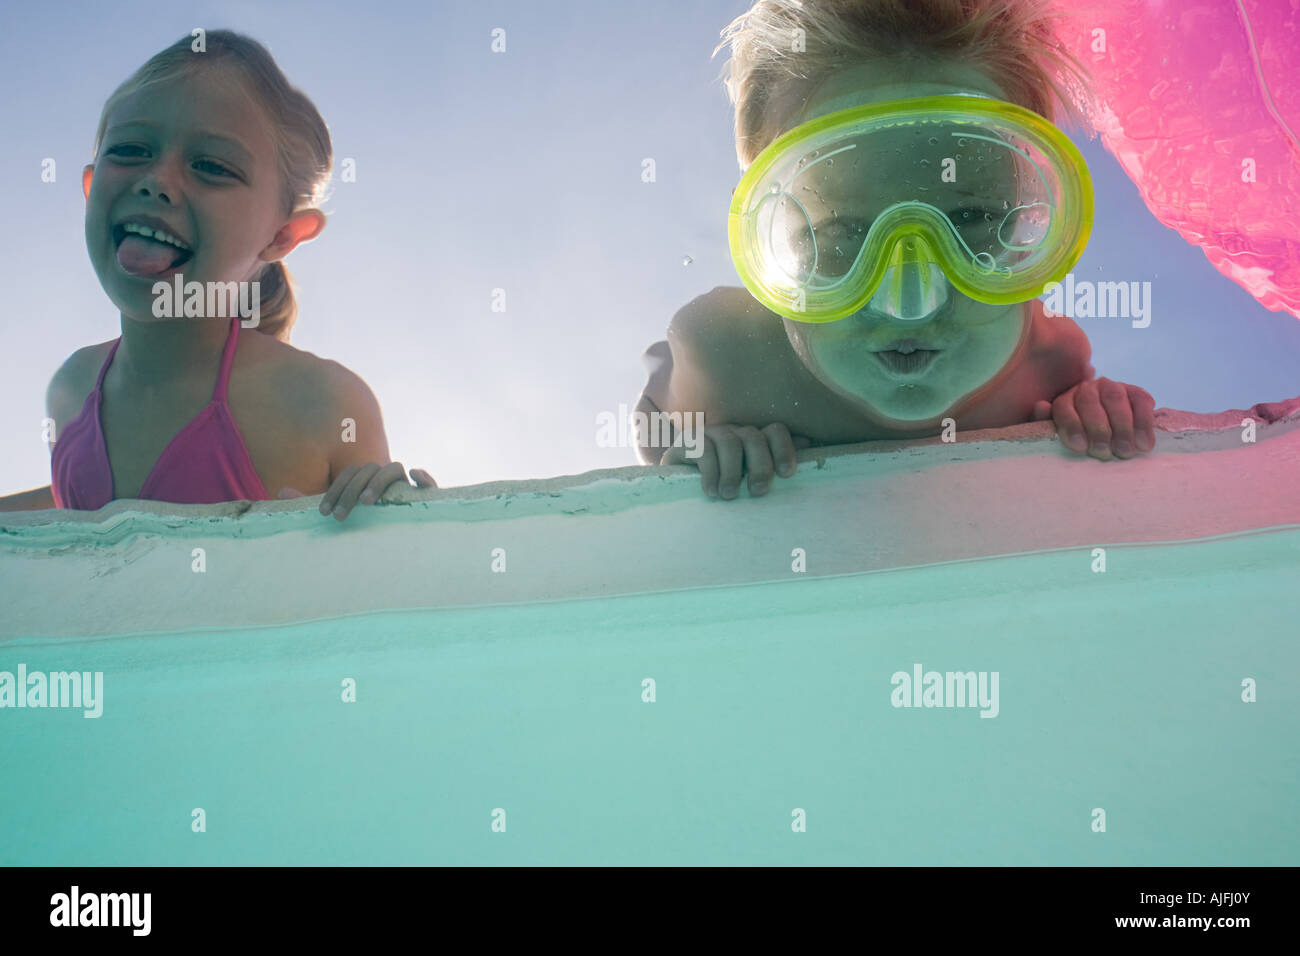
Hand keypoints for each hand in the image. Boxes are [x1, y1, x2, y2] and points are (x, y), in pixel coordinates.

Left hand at [277, 463, 436, 520]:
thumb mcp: (336, 515)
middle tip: (340, 517)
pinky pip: (429, 482)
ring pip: (392, 469)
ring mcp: (406, 487)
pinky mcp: (425, 498)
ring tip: (367, 503)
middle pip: (368, 469)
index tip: (323, 513)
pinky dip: (424, 476)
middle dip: (351, 491)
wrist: (394, 551)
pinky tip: (415, 476)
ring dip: (377, 482)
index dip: (335, 490)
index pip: (350, 473)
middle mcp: (385, 479)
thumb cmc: (364, 529)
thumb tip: (280, 492)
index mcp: (366, 480)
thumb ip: (313, 504)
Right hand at [660, 423, 810, 498]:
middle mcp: (734, 432)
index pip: (775, 431)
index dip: (784, 449)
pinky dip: (710, 472)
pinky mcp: (686, 443)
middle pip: (754, 437)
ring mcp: (710, 435)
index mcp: (752, 439)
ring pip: (730, 442)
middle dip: (760, 465)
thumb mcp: (749, 482)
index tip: (787, 475)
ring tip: (729, 496)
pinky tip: (710, 492)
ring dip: (732, 472)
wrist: (679, 492)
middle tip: (758, 491)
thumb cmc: (722, 489)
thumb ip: (773, 465)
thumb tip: (808, 444)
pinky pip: (703, 450)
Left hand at [1034, 377, 1155, 459]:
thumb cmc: (1080, 439)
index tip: (1080, 448)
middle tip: (1105, 453)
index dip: (1071, 427)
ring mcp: (1112, 387)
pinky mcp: (1135, 392)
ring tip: (1126, 451)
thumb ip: (1046, 423)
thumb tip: (1041, 406)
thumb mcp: (1060, 434)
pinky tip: (1145, 444)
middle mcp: (1087, 389)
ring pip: (1115, 399)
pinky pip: (1141, 402)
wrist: (1110, 429)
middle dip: (1098, 430)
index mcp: (1065, 400)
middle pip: (1090, 402)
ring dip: (1122, 427)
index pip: (1064, 408)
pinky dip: (1144, 423)